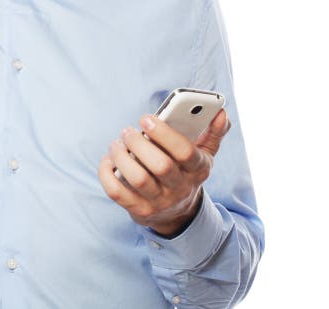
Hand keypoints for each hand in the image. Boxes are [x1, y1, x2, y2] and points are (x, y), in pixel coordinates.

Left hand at [98, 109, 231, 236]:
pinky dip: (107, 174)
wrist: (177, 213)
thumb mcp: (204, 155)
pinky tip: (108, 160)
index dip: (164, 133)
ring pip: (138, 179)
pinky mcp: (139, 210)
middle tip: (127, 130)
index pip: (185, 152)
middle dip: (139, 144)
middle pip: (161, 166)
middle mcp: (180, 188)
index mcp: (198, 169)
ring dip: (122, 157)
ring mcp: (159, 202)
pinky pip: (118, 193)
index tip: (146, 118)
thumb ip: (213, 133)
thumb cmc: (185, 172)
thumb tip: (221, 113)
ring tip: (116, 144)